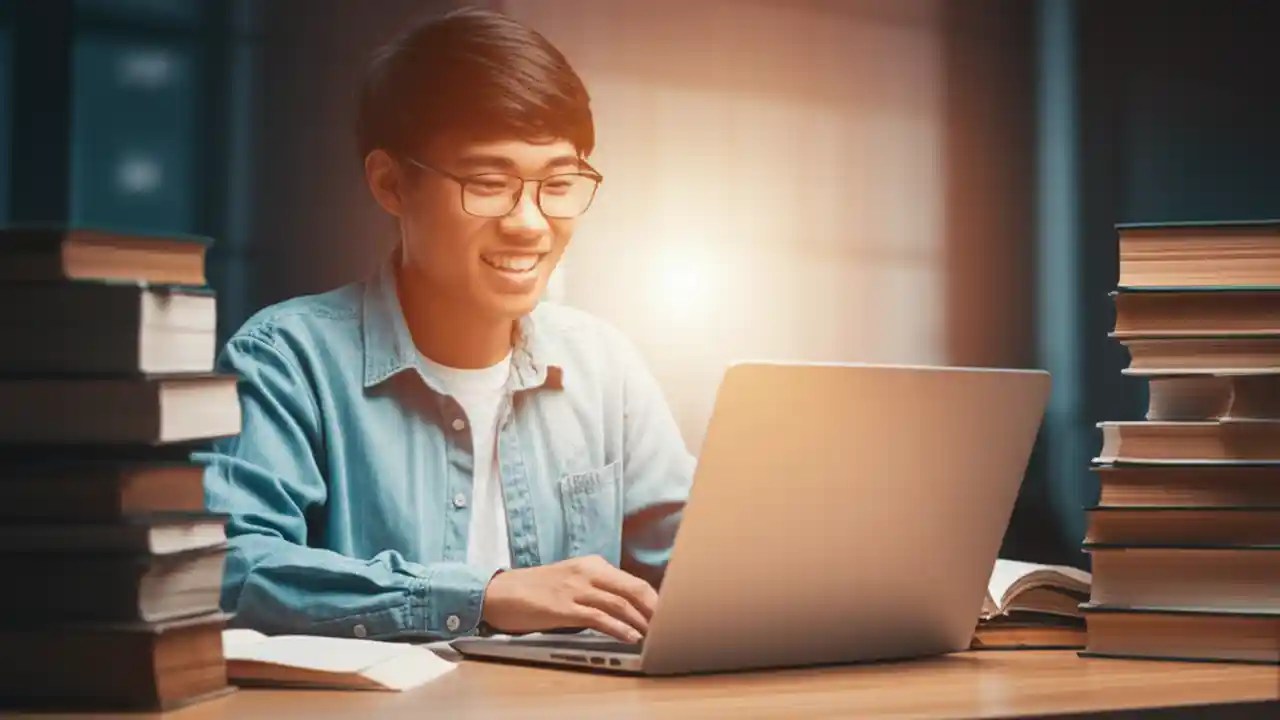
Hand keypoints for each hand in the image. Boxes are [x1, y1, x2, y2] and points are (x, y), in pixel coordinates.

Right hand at [480, 555, 657, 641]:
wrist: (500, 592)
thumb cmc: (536, 590)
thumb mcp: (571, 581)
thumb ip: (596, 589)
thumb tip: (625, 607)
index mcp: (591, 565)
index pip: (632, 581)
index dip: (653, 599)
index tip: (667, 614)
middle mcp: (587, 573)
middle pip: (633, 589)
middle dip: (655, 609)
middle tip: (669, 626)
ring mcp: (575, 589)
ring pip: (619, 604)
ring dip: (641, 622)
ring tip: (655, 636)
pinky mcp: (563, 608)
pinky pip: (598, 618)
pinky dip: (618, 628)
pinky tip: (630, 637)